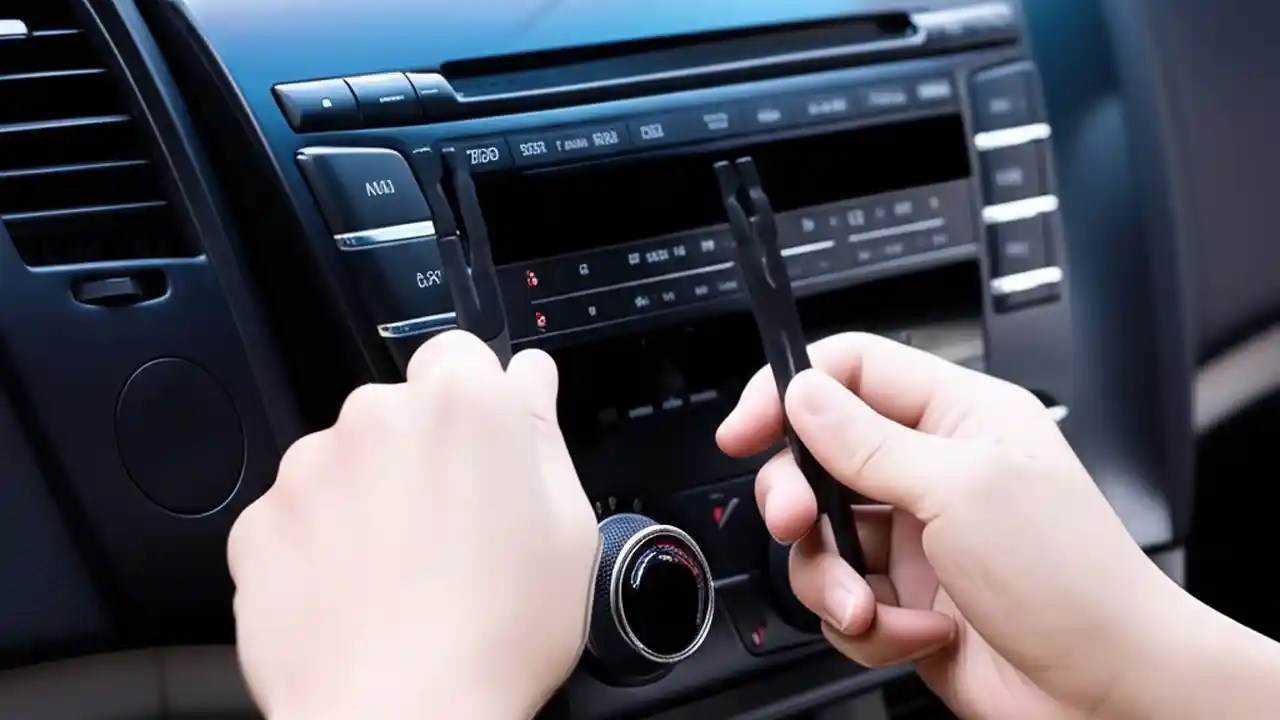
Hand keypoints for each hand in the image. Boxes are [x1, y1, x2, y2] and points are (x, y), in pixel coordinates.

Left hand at [228, 332, 597, 719]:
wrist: (397, 718)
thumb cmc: (497, 636)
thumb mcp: (569, 527)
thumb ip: (541, 432)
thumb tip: (527, 380)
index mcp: (463, 404)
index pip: (462, 355)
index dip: (477, 403)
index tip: (484, 449)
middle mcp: (377, 416)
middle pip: (401, 411)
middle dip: (424, 453)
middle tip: (454, 529)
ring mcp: (308, 469)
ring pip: (347, 462)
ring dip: (370, 496)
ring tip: (403, 574)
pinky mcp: (261, 522)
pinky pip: (299, 515)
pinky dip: (322, 544)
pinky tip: (358, 594)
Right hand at [717, 333, 1184, 718]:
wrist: (1110, 695)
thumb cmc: (1073, 581)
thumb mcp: (961, 491)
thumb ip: (868, 442)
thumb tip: (802, 393)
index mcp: (959, 416)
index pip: (853, 371)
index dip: (791, 390)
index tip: (748, 429)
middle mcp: (933, 471)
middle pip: (818, 457)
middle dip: (797, 496)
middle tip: (793, 520)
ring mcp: (918, 539)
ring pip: (821, 538)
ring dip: (834, 578)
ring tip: (869, 606)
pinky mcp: (907, 599)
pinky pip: (843, 599)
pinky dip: (867, 625)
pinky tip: (919, 635)